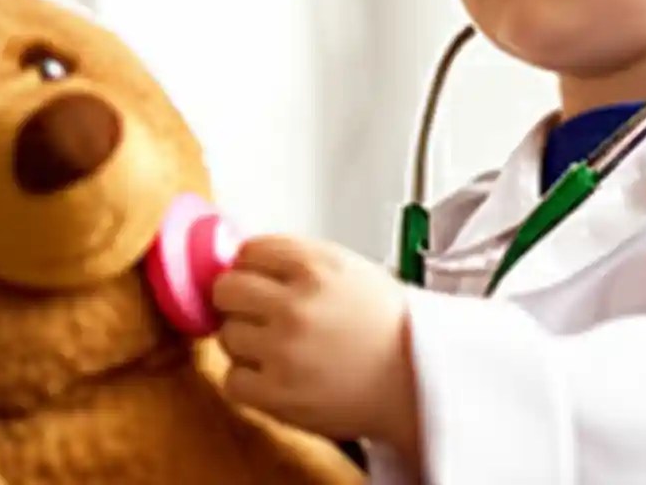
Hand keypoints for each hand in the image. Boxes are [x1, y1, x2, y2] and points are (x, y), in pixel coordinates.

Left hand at [211, 235, 419, 455]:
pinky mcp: (278, 394)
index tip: (260, 279)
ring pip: (227, 334)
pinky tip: (277, 375)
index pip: (250, 250)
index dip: (253, 266)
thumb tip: (242, 261)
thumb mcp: (351, 271)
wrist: (419, 380)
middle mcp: (297, 304)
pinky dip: (249, 381)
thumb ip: (298, 262)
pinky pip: (232, 380)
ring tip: (282, 348)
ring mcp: (284, 350)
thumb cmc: (389, 329)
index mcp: (318, 266)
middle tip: (259, 313)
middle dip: (240, 300)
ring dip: (247, 342)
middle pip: (227, 288)